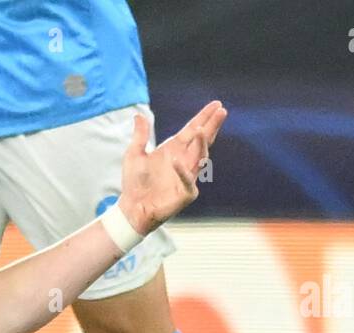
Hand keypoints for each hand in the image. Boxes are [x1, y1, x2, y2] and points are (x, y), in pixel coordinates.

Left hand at [119, 101, 226, 234]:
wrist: (131, 207)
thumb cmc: (134, 182)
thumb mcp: (134, 155)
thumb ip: (140, 136)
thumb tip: (138, 115)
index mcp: (174, 149)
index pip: (193, 130)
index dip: (204, 117)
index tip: (216, 104)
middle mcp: (184, 160)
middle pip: (202, 140)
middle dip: (212, 126)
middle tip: (221, 111)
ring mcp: (187, 177)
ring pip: (199, 158)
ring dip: (201, 145)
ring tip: (201, 130)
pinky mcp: (185, 194)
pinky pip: (188, 181)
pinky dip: (183, 172)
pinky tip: (177, 161)